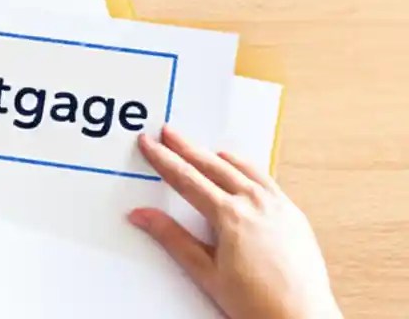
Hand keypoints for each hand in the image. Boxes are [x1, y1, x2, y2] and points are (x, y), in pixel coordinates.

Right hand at [130, 126, 341, 318]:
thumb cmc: (257, 303)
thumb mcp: (206, 272)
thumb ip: (172, 238)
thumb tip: (142, 216)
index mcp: (229, 216)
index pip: (186, 178)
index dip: (163, 159)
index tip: (149, 144)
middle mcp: (254, 203)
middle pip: (211, 165)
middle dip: (186, 147)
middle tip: (168, 133)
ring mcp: (277, 205)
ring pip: (241, 167)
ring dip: (216, 154)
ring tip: (201, 147)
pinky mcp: (292, 213)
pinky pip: (264, 178)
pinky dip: (246, 167)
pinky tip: (240, 167)